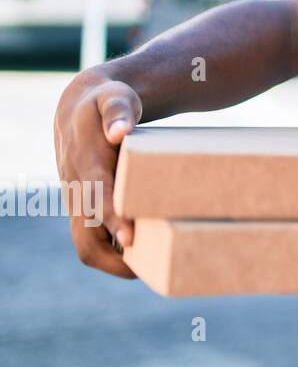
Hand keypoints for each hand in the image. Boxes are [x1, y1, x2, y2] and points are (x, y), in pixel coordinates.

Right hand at [53, 72, 141, 277]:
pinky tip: (142, 251)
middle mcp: (77, 189)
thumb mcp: (113, 97)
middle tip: (150, 269)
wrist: (79, 107)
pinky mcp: (83, 204)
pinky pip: (92, 236)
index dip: (111, 218)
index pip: (95, 198)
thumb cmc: (106, 102)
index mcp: (86, 164)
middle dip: (113, 260)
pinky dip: (113, 249)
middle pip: (84, 239)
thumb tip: (120, 132)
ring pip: (86, 243)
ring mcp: (77, 200)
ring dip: (114, 260)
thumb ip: (118, 111)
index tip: (130, 236)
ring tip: (151, 267)